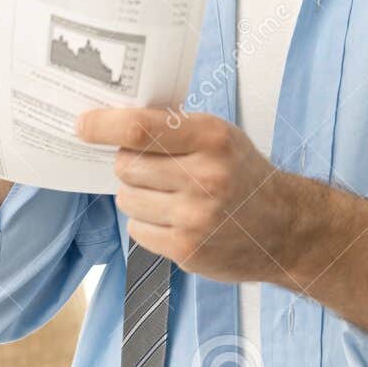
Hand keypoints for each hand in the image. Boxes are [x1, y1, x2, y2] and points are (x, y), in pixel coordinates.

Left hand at [75, 106, 367, 366]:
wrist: (286, 229)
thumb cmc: (243, 174)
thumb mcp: (219, 136)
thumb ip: (174, 128)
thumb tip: (114, 116)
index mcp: (211, 138)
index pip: (140, 128)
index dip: (103, 125)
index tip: (82, 125)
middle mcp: (204, 177)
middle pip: (125, 165)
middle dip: (128, 164)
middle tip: (151, 167)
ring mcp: (194, 217)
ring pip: (127, 199)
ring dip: (138, 195)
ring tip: (169, 195)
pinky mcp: (186, 250)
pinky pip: (137, 230)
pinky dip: (147, 223)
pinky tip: (174, 219)